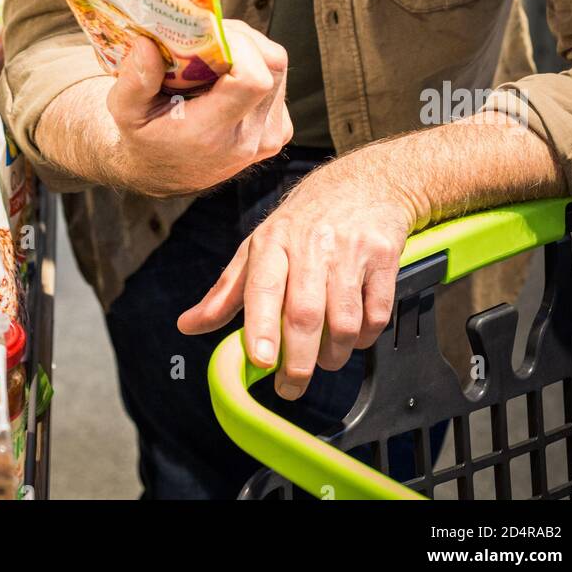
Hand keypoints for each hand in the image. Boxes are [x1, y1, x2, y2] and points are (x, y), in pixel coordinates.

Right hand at [105, 19, 292, 195]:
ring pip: (277, 67)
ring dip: (249, 49)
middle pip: (271, 65)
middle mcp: (250, 138)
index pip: (253, 80)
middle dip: (242, 39)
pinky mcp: (279, 131)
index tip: (210, 36)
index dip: (240, 47)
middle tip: (209, 34)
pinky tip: (227, 71)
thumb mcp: (125, 112)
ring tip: (215, 50)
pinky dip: (256, 64)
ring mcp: (269, 136)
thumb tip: (147, 43)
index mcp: (212, 134)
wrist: (163, 174)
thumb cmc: (144, 138)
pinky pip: (278, 81)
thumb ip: (134, 80)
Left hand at [177, 153, 417, 396]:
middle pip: (304, 314)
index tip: (261, 361)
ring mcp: (349, 249)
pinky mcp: (383, 257)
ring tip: (324, 359)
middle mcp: (311, 243)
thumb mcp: (259, 246)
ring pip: (343, 321)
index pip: (263, 286)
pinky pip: (375, 315)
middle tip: (290, 388)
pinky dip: (364, 337)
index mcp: (273, 241)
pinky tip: (353, 334)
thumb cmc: (303, 222)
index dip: (261, 327)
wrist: (363, 183)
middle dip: (297, 362)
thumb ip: (225, 291)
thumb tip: (188, 325)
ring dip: (334, 354)